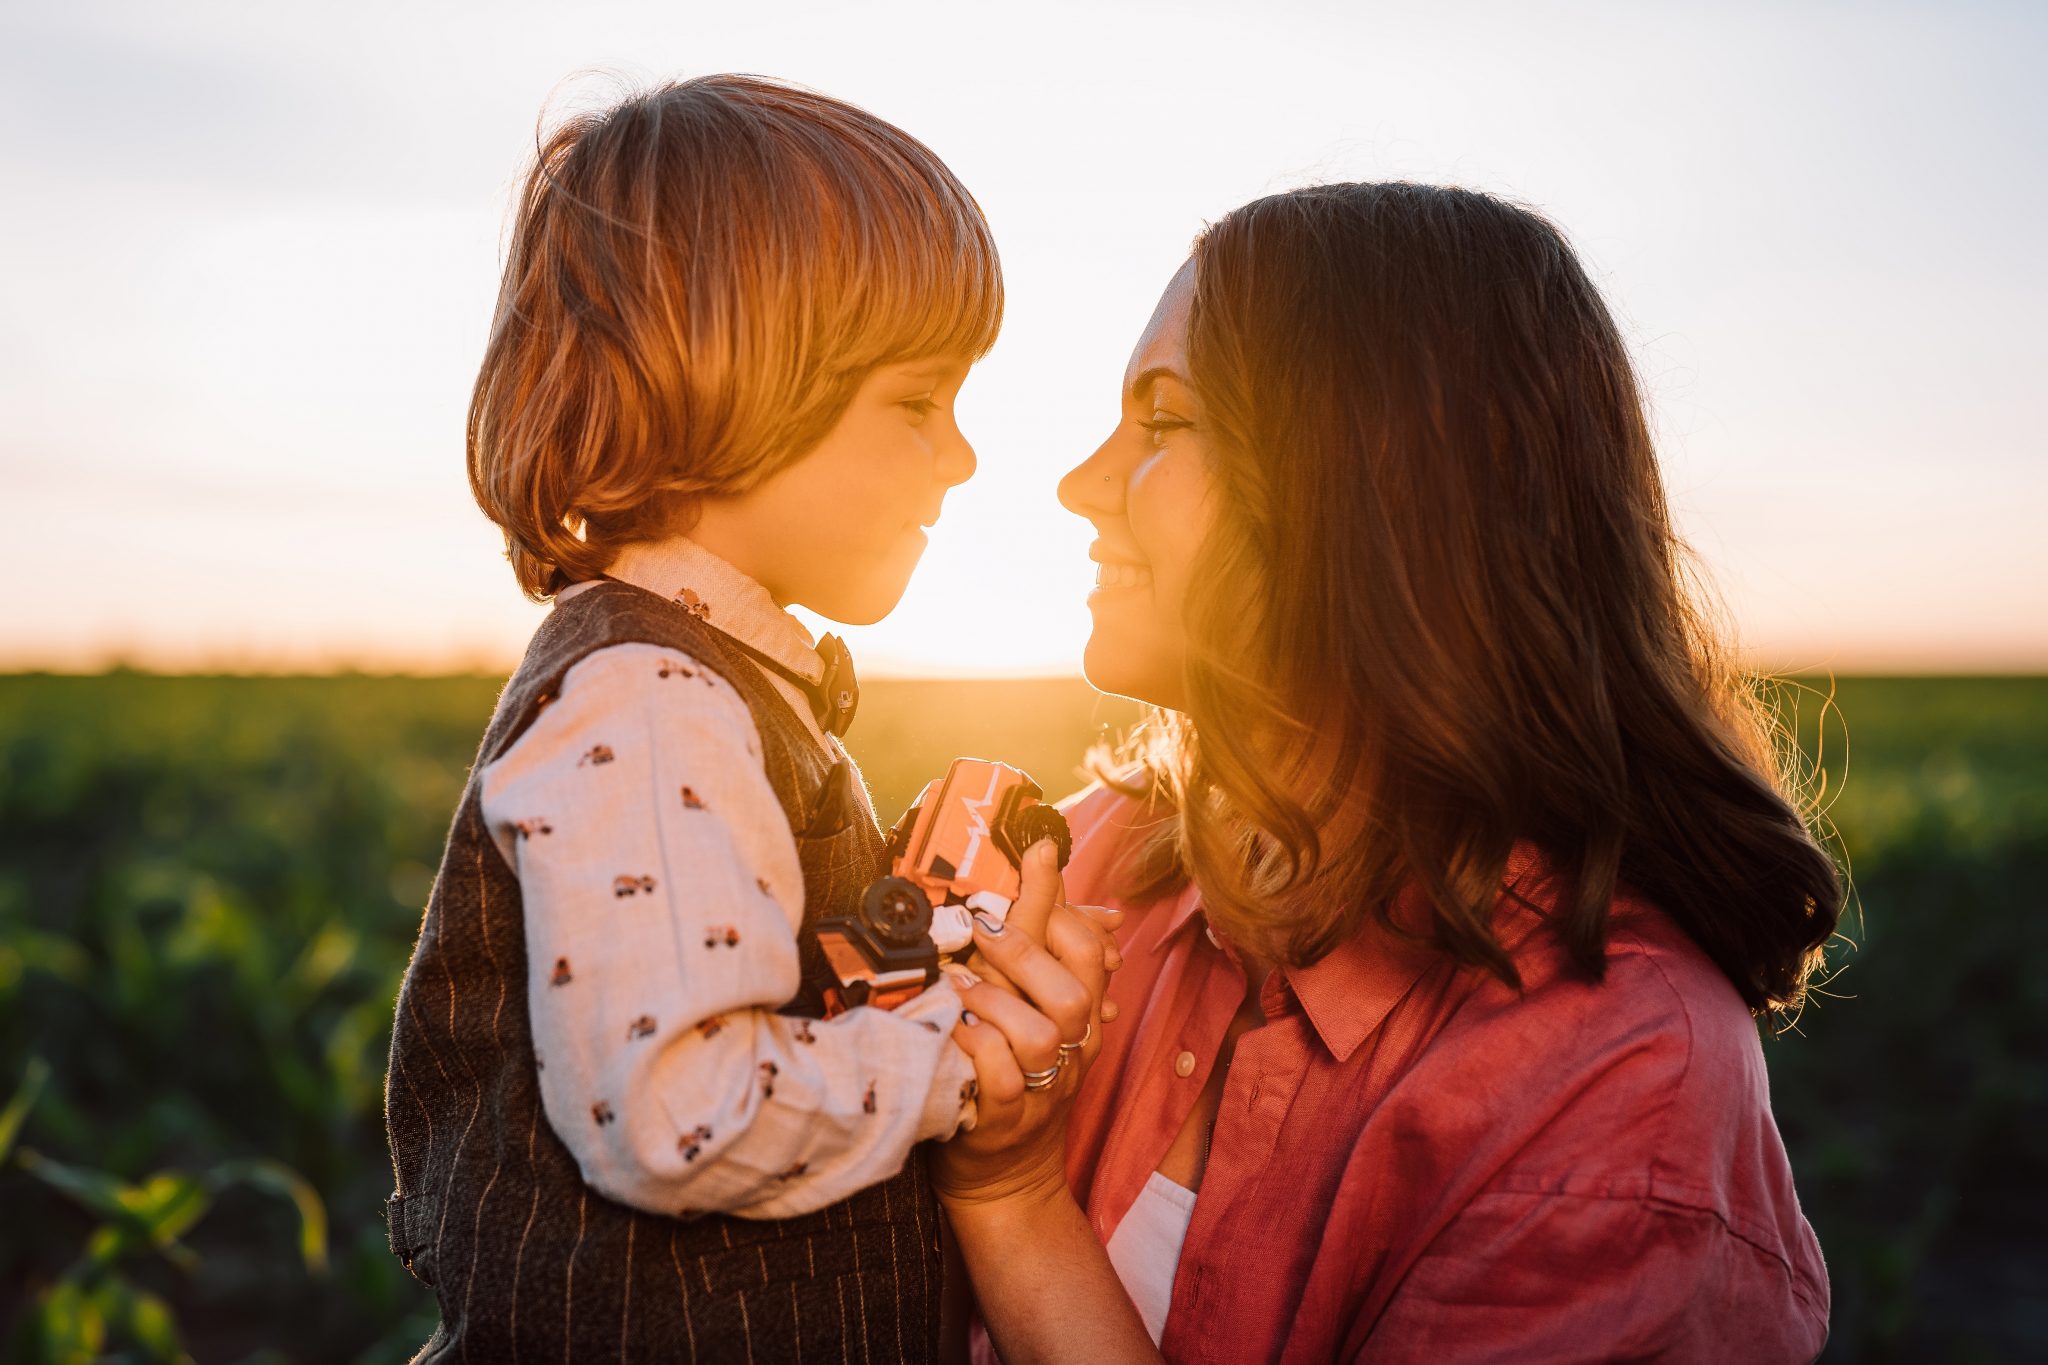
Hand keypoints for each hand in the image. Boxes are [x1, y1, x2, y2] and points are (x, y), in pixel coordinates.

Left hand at [936, 841, 1117, 1207]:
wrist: (1004, 1176)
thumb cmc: (1007, 1073)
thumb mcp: (1026, 1005)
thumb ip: (1033, 943)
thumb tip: (1038, 864)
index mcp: (1080, 1018)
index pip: (1089, 953)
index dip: (1060, 906)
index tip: (1033, 860)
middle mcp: (1070, 1053)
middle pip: (1070, 992)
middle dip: (1026, 951)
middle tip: (982, 927)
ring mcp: (1042, 1091)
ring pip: (1040, 1035)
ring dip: (994, 999)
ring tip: (958, 984)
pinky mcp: (1004, 1122)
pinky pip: (1002, 1079)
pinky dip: (975, 1047)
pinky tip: (951, 1029)